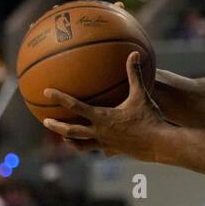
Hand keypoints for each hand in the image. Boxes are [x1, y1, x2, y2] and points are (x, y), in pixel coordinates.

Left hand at [43, 52, 167, 161]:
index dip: (60, 98)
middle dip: (56, 126)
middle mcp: (99, 132)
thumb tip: (134, 54)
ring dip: (70, 141)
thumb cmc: (150, 118)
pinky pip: (98, 149)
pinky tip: (96, 143)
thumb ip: (134, 74)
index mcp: (102, 117)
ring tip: (64, 138)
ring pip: (81, 145)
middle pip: (71, 131)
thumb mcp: (142, 94)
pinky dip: (93, 146)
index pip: (75, 106)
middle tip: (45, 121)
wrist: (159, 144)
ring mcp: (105, 144)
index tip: (47, 92)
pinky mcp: (113, 151)